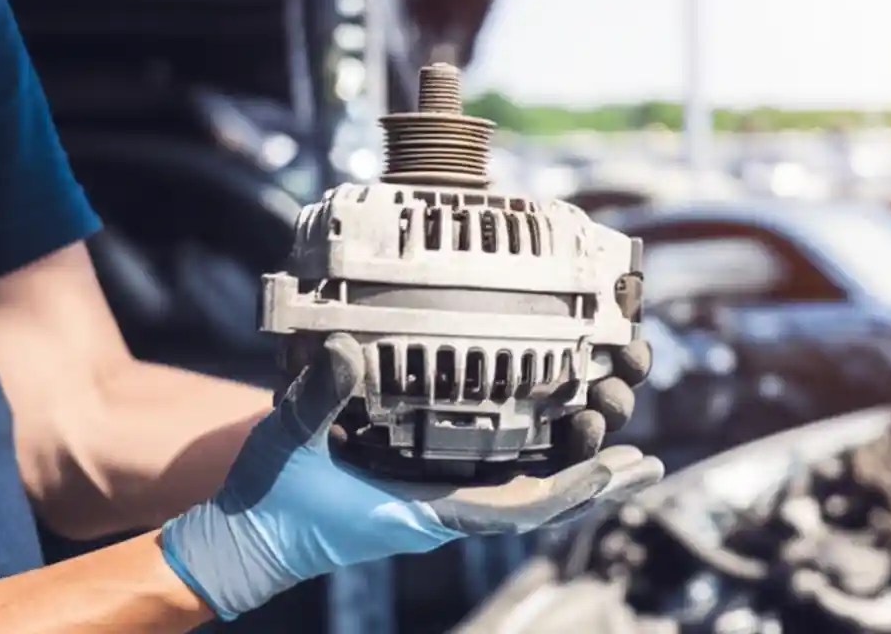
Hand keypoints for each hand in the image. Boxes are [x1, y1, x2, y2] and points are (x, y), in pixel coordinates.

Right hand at [160, 335, 661, 620]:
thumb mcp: (293, 440)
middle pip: (535, 506)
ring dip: (568, 478)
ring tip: (614, 454)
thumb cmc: (273, 499)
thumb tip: (352, 348)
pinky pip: (488, 486)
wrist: (246, 542)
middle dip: (591, 486)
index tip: (616, 468)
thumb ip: (321, 397)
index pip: (518, 508)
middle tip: (644, 461)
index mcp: (424, 510)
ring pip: (518, 498)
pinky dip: (527, 471)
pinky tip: (543, 448)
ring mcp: (432, 507)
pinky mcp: (417, 496)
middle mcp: (439, 514)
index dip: (571, 489)